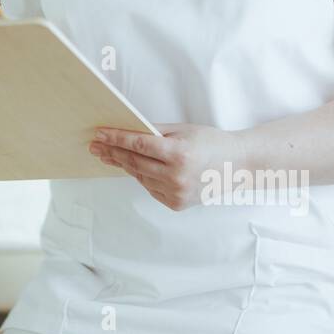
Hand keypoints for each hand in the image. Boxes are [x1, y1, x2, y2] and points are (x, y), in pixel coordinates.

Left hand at [90, 123, 239, 211]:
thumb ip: (155, 131)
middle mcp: (176, 177)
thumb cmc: (211, 143)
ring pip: (140, 177)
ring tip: (110, 155)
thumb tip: (127, 130)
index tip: (100, 134)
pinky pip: (150, 188)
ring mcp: (176, 193)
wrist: (238, 166)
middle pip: (134, 162)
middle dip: (112, 152)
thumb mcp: (183, 130)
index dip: (116, 139)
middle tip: (96, 146)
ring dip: (124, 165)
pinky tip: (136, 167)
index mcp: (179, 154)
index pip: (138, 145)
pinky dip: (143, 177)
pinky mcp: (176, 204)